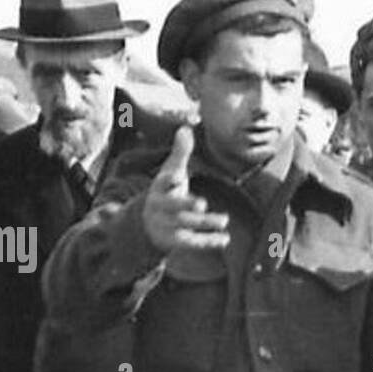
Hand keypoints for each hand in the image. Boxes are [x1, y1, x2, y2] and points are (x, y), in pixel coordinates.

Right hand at [141, 125, 230, 253]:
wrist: (147, 224)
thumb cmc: (166, 192)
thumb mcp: (171, 172)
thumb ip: (180, 152)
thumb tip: (185, 128)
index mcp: (159, 189)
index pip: (161, 183)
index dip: (169, 180)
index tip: (177, 176)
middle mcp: (160, 209)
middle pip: (173, 208)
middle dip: (186, 205)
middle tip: (202, 203)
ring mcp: (166, 227)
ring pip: (183, 227)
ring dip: (203, 224)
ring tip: (224, 220)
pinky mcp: (175, 242)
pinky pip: (191, 243)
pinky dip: (208, 242)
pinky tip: (225, 239)